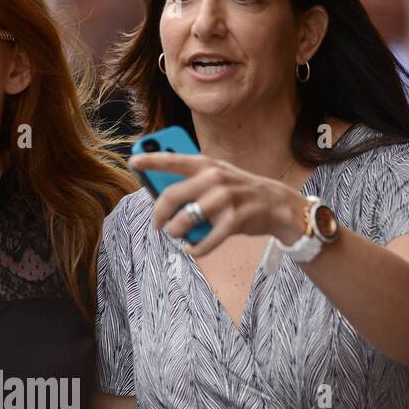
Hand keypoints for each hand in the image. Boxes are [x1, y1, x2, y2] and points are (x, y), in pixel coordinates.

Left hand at [128, 151, 307, 257]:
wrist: (276, 204)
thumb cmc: (238, 191)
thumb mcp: (217, 176)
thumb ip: (191, 182)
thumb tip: (160, 198)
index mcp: (206, 164)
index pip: (172, 160)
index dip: (150, 160)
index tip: (132, 161)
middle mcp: (214, 178)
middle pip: (170, 197)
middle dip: (158, 215)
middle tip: (157, 225)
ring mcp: (224, 200)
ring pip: (183, 222)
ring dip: (176, 232)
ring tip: (178, 234)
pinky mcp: (233, 221)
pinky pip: (203, 242)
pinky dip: (195, 249)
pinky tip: (192, 248)